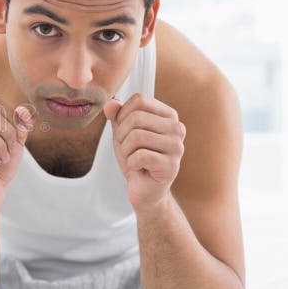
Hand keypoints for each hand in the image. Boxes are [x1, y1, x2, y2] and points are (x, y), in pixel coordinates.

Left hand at [103, 93, 186, 213]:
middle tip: (129, 149)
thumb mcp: (122, 132)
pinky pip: (139, 156)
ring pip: (136, 136)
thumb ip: (116, 115)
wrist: (144, 188)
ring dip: (126, 150)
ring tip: (134, 158)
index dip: (123, 114)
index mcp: (168, 115)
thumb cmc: (135, 157)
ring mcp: (177, 147)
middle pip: (136, 117)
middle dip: (122, 135)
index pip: (139, 100)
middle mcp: (177, 128)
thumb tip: (110, 104)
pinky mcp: (171, 166)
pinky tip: (139, 168)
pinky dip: (131, 163)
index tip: (126, 131)